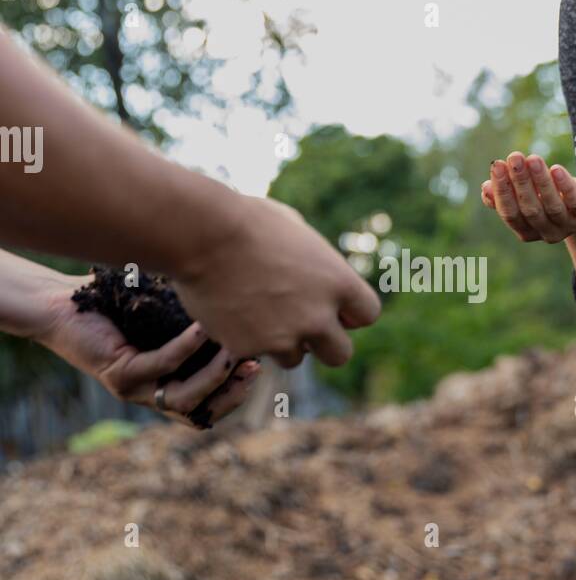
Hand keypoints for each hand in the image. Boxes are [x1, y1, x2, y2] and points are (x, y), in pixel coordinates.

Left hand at [35, 276, 259, 426]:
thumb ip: (192, 322)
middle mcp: (148, 396)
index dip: (234, 396)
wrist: (58, 305)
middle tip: (254, 368)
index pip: (206, 408)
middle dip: (231, 395)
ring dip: (213, 378)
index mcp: (162, 387)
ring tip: (234, 352)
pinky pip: (160, 366)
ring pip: (182, 400)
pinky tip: (201, 329)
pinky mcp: (118, 374)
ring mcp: (133, 389)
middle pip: (199, 414)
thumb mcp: (162, 316)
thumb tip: (236, 305)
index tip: (257, 368)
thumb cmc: (112, 307)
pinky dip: (185, 350)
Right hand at [173, 194, 380, 368]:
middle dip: (324, 344)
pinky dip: (245, 338)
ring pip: (293, 358)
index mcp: (338, 282)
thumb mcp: (297, 231)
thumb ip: (316, 262)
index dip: (349, 313)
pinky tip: (230, 309)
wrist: (203, 234)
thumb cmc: (248, 221)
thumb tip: (320, 277)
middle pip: (340, 354)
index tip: (332, 307)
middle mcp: (317, 316)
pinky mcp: (248, 348)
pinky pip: (254, 352)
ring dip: (281, 342)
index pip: (367, 315)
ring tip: (257, 310)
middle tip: (303, 327)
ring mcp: (283, 337)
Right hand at [481, 152, 575, 242]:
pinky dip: (565, 185)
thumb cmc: (552, 197)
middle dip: (520, 182)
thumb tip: (485, 188)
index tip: (496, 165)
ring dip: (541, 181)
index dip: (502, 191)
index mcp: (527, 231)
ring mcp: (568, 226)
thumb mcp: (528, 196)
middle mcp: (547, 233)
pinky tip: (556, 169)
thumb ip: (507, 195)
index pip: (510, 214)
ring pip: (551, 205)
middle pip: (530, 209)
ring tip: (532, 158)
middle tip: (514, 157)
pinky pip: (575, 202)